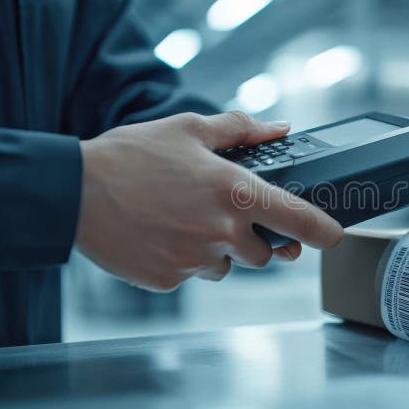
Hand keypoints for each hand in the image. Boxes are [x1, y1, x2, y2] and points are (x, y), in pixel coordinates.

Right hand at [75, 111, 342, 291]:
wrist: (74, 192)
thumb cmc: (131, 156)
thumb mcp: (189, 128)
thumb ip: (241, 129)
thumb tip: (279, 129)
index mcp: (234, 193)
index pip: (297, 219)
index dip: (323, 230)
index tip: (334, 235)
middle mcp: (222, 232)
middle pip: (266, 254)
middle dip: (255, 239)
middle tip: (226, 216)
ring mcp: (196, 260)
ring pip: (228, 266)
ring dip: (219, 250)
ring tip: (184, 221)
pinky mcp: (171, 280)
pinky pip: (193, 275)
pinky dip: (185, 259)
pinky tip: (162, 235)